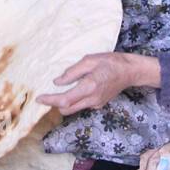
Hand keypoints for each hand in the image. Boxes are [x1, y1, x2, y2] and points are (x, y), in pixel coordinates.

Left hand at [36, 52, 158, 114]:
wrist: (130, 71)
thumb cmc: (111, 62)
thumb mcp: (89, 60)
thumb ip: (72, 72)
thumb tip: (57, 82)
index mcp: (89, 87)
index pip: (65, 100)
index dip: (50, 101)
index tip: (39, 98)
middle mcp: (92, 99)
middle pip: (67, 109)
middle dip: (54, 104)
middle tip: (46, 95)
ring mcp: (96, 104)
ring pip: (74, 109)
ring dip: (64, 103)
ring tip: (58, 92)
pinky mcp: (99, 104)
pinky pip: (82, 105)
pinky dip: (74, 101)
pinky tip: (74, 90)